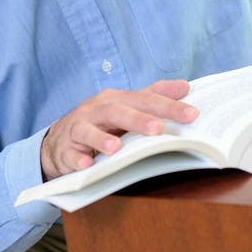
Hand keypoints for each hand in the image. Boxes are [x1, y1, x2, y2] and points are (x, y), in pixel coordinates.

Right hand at [41, 79, 196, 180]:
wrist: (59, 141)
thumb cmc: (100, 123)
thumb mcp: (124, 107)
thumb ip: (152, 96)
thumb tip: (185, 86)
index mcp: (114, 100)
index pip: (143, 100)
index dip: (167, 106)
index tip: (192, 114)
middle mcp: (95, 110)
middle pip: (116, 111)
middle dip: (137, 120)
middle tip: (158, 129)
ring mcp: (77, 129)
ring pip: (87, 130)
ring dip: (101, 139)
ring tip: (116, 148)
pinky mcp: (64, 150)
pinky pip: (69, 154)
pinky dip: (77, 159)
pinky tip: (86, 165)